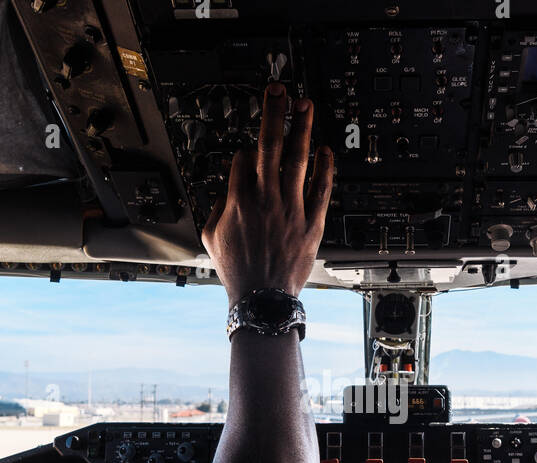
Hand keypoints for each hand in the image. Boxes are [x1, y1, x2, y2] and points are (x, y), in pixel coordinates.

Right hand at [201, 82, 334, 303]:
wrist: (263, 299)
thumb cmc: (237, 272)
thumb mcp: (211, 237)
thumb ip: (218, 206)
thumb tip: (228, 188)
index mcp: (238, 200)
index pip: (243, 158)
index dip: (246, 152)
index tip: (249, 153)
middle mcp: (265, 198)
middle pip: (269, 144)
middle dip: (273, 113)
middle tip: (279, 90)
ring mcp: (291, 208)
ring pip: (297, 159)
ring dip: (301, 128)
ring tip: (305, 106)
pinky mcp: (312, 222)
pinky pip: (321, 188)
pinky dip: (324, 167)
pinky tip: (326, 149)